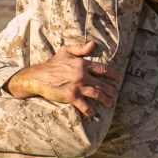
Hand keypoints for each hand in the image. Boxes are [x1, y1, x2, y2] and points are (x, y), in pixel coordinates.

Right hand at [5, 41, 122, 116]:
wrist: (38, 76)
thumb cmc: (52, 63)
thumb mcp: (65, 51)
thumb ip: (80, 48)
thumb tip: (94, 44)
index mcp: (82, 63)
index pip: (103, 69)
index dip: (113, 74)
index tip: (119, 78)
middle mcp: (82, 75)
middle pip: (102, 84)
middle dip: (111, 90)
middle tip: (115, 94)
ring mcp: (77, 86)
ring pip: (97, 94)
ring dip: (105, 100)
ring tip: (109, 103)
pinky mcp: (70, 96)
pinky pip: (84, 105)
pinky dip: (90, 110)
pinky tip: (93, 113)